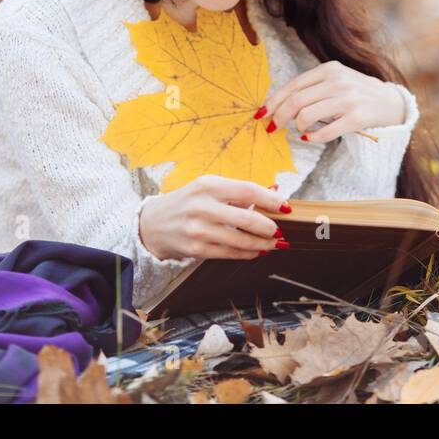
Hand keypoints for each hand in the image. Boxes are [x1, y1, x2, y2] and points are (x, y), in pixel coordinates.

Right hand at [137, 175, 285, 260]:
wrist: (152, 223)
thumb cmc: (187, 202)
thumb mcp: (209, 188)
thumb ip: (239, 191)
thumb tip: (274, 192)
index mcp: (208, 185)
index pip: (247, 190)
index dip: (270, 200)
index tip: (285, 206)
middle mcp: (202, 206)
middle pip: (247, 218)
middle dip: (269, 227)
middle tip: (281, 231)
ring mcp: (198, 229)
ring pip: (240, 239)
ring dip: (262, 244)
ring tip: (275, 244)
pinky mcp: (196, 249)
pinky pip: (229, 253)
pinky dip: (247, 253)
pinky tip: (257, 251)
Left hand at [262, 60, 404, 143]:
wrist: (391, 102)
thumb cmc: (356, 93)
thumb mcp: (335, 81)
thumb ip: (311, 88)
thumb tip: (276, 104)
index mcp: (329, 70)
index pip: (293, 86)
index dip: (274, 102)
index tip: (261, 114)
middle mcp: (338, 81)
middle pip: (296, 101)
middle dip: (279, 117)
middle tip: (273, 127)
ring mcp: (349, 99)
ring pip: (306, 116)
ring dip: (298, 126)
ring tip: (301, 129)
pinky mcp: (357, 118)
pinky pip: (325, 132)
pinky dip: (313, 137)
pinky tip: (311, 137)